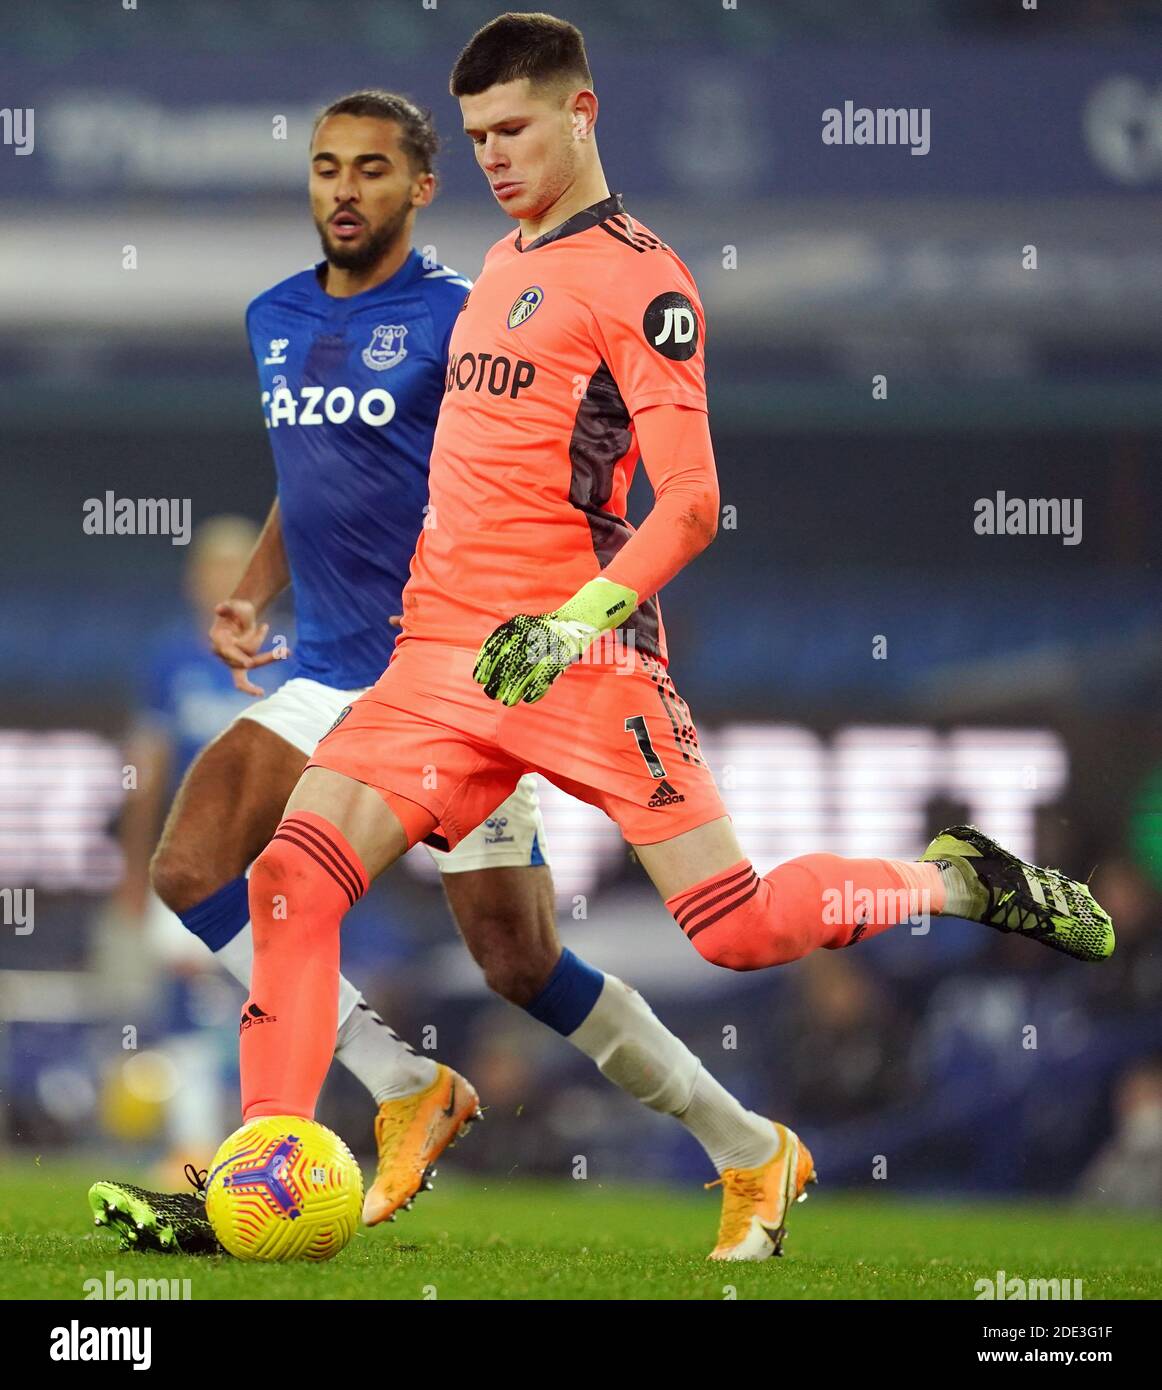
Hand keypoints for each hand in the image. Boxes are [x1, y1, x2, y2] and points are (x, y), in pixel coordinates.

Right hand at [209, 599, 285, 696]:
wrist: (241, 615)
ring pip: (255, 661)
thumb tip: (219, 608)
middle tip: (284, 655)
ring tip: (286, 650)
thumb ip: (227, 606)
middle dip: (264, 659)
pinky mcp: (245, 662)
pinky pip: (258, 663)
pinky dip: (272, 658)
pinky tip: (285, 652)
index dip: (237, 656)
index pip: (227, 650)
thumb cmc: (236, 610)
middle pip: (244, 661)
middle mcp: (225, 653)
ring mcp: (235, 660)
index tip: (248, 663)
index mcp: (218, 640)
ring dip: (271, 655)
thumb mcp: (234, 604)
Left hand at [473, 578, 636, 706]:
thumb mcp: (527, 629)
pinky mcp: (565, 653)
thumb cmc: (550, 628)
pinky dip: (538, 687)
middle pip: (511, 659)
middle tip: (490, 694)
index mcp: (522, 624)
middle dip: (499, 679)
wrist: (583, 616)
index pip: (498, 642)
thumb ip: (510, 642)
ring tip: (507, 702)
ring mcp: (550, 643)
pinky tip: (530, 699)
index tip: (478, 677)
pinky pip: (549, 673)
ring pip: (528, 669)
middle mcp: (533, 632)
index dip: (487, 661)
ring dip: (516, 687)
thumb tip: (489, 664)